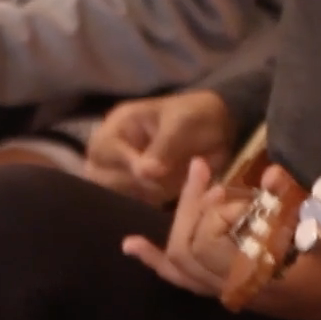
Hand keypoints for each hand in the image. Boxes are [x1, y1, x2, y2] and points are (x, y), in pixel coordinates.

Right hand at [84, 90, 235, 203]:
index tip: (151, 170)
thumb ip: (163, 147)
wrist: (221, 128)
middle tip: (164, 177)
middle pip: (100, 176)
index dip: (122, 163)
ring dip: (149, 192)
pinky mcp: (141, 189)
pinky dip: (158, 200)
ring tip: (177, 178)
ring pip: (119, 194)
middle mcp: (115, 150)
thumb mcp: (182, 124)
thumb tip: (144, 173)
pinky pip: (138, 204)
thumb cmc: (197, 115)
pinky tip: (177, 188)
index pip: (100, 149)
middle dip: (134, 182)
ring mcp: (126, 171)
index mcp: (119, 125)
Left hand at [124, 160, 320, 319]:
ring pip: (179, 265)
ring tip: (188, 183)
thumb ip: (301, 205)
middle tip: (200, 169)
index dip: (207, 211)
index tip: (220, 182)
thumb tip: (272, 173)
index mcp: (254, 275)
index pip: (206, 244)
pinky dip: (156, 262)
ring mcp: (227, 293)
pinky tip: (133, 245)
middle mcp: (232, 289)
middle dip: (187, 206)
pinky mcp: (227, 290)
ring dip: (175, 221)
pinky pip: (184, 281)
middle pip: (184, 250)